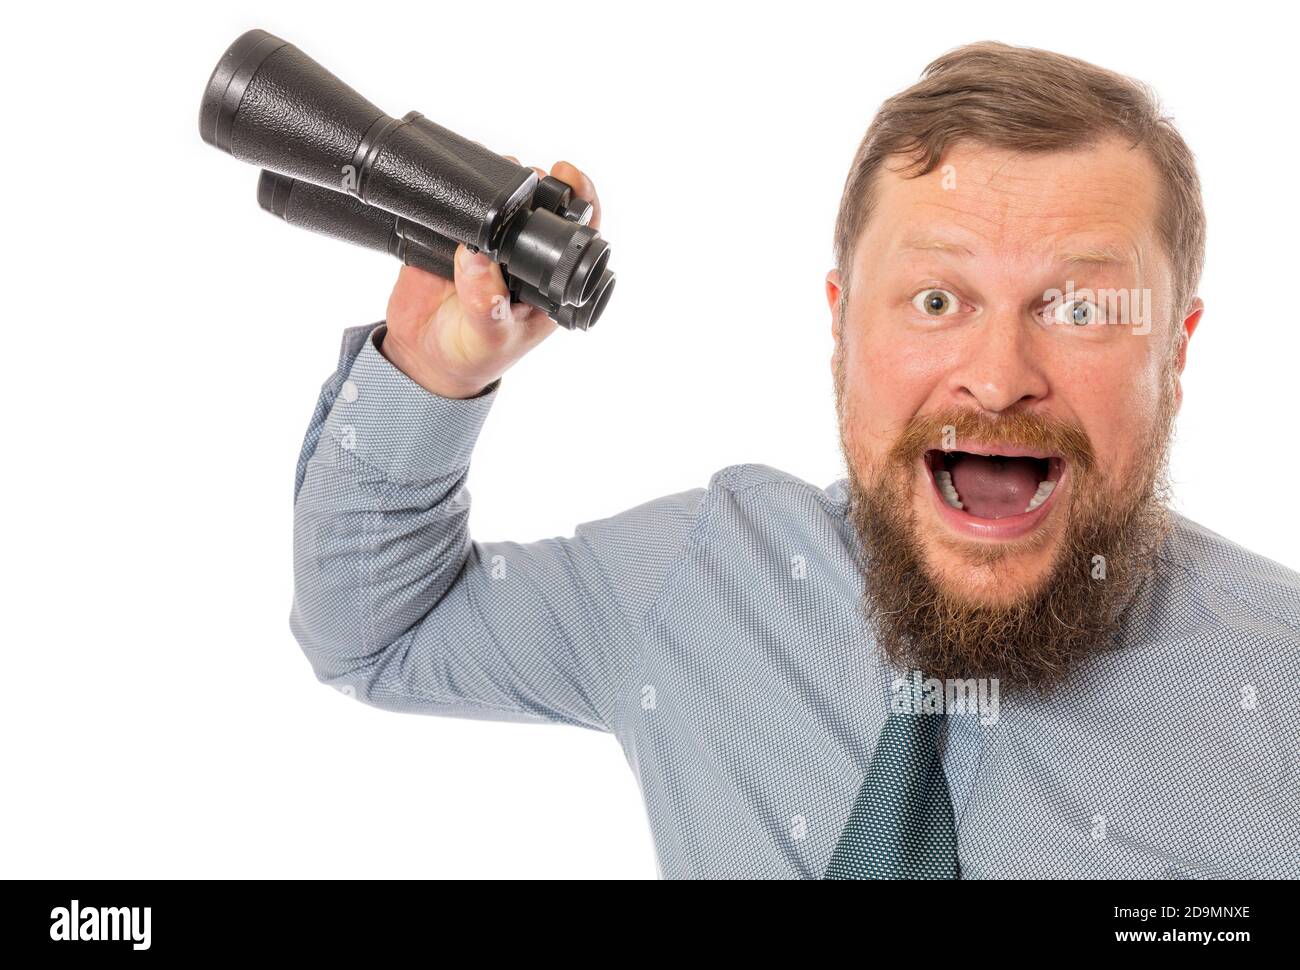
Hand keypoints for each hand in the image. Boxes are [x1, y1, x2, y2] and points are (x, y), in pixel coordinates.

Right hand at [379, 160, 601, 398]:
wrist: (423, 360)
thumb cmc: (473, 356)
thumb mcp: (490, 337)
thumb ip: (486, 304)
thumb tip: (477, 257)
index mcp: (546, 282)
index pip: (575, 234)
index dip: (581, 199)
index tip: (567, 173)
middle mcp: (521, 258)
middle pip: (537, 205)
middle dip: (532, 182)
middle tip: (520, 174)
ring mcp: (486, 246)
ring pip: (498, 200)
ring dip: (494, 182)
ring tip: (484, 179)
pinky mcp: (449, 239)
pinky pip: (455, 207)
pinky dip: (455, 191)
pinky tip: (451, 181)